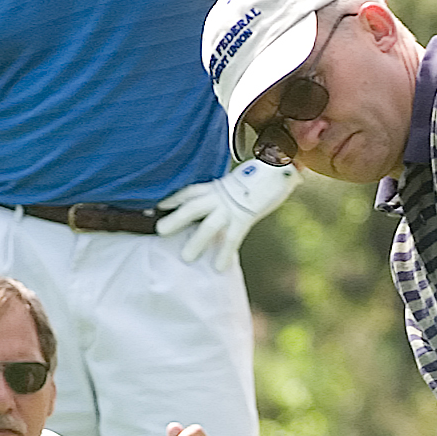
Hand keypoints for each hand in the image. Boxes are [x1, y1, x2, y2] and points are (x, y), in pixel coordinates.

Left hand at [155, 162, 300, 266]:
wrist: (280, 168)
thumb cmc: (262, 176)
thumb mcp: (238, 181)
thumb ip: (228, 191)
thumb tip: (223, 201)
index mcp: (217, 186)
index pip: (189, 192)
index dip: (173, 199)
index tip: (157, 207)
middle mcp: (220, 195)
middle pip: (191, 207)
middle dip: (175, 219)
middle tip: (158, 231)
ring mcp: (232, 207)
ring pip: (208, 225)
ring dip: (196, 242)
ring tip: (186, 258)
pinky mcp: (245, 217)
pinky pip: (232, 238)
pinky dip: (225, 253)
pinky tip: (219, 267)